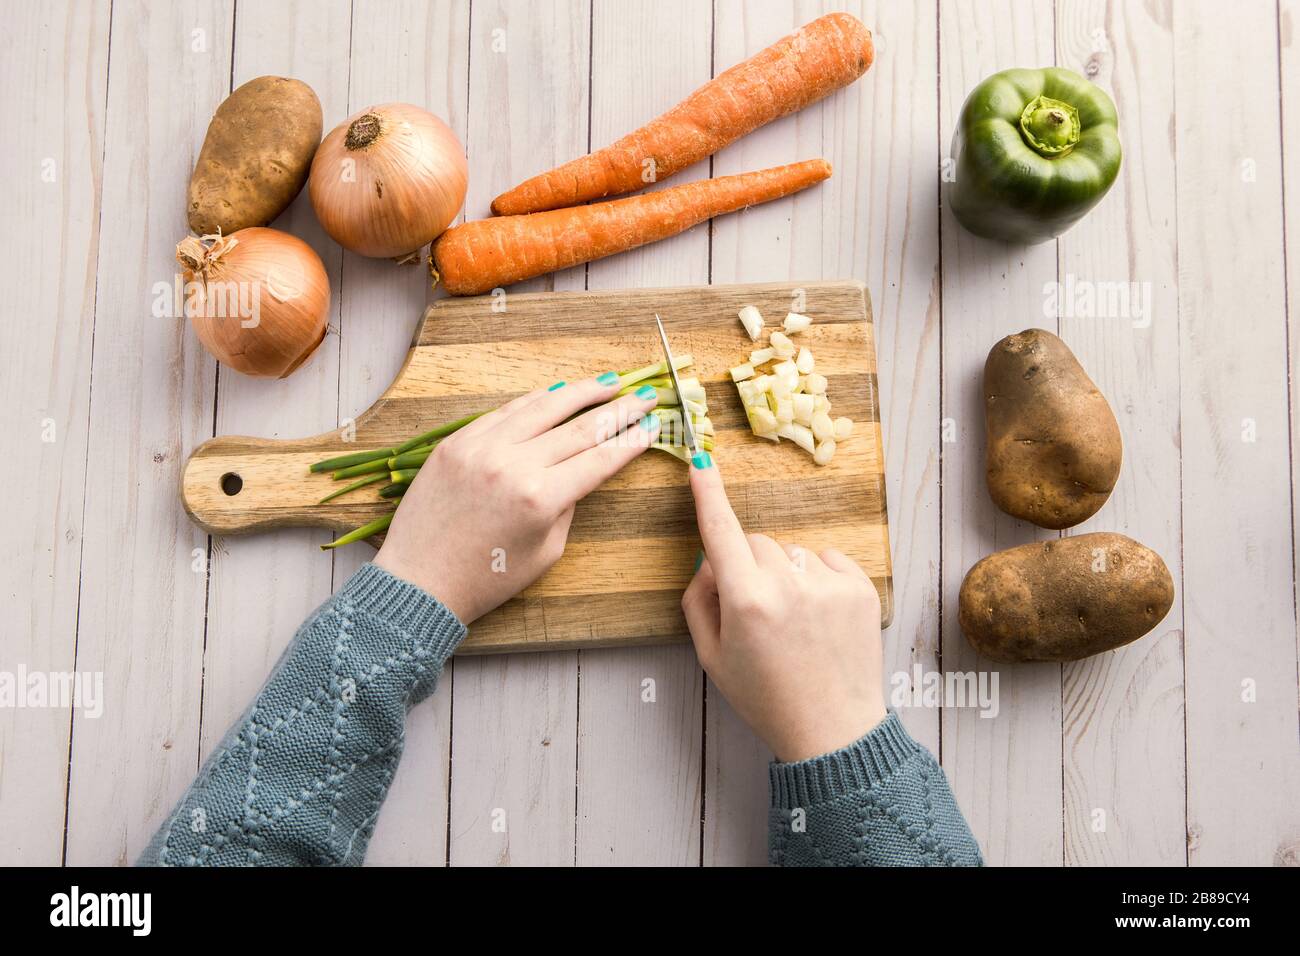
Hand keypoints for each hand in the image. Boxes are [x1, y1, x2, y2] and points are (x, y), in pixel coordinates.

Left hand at [375, 374, 660, 623]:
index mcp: (541, 498)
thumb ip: (567, 506)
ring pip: (542, 406)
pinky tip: (558, 391)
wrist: (418, 581)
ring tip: (609, 382)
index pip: (600, 458)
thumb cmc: (486, 579)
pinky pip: (504, 411)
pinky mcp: (456, 441)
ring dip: (581, 392)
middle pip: (580, 427)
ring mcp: (482, 447)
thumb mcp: (545, 552)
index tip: (655, 425)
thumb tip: (580, 470)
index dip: (632, 440)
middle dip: (619, 410)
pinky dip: (535, 399)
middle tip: (646, 396)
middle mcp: (513, 464)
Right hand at [680, 457, 886, 761]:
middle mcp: (789, 585)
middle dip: (749, 565)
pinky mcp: (861, 587)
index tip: (699, 459)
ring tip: (796, 624)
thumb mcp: (712, 657)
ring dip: (786, 575)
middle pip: (756, 543)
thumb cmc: (766, 698)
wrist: (833, 730)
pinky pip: (827, 560)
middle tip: (756, 612)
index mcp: (747, 601)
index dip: (706, 493)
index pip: (720, 532)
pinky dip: (819, 579)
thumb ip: (700, 600)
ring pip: (791, 553)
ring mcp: (829, 584)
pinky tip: (820, 619)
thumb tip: (710, 559)